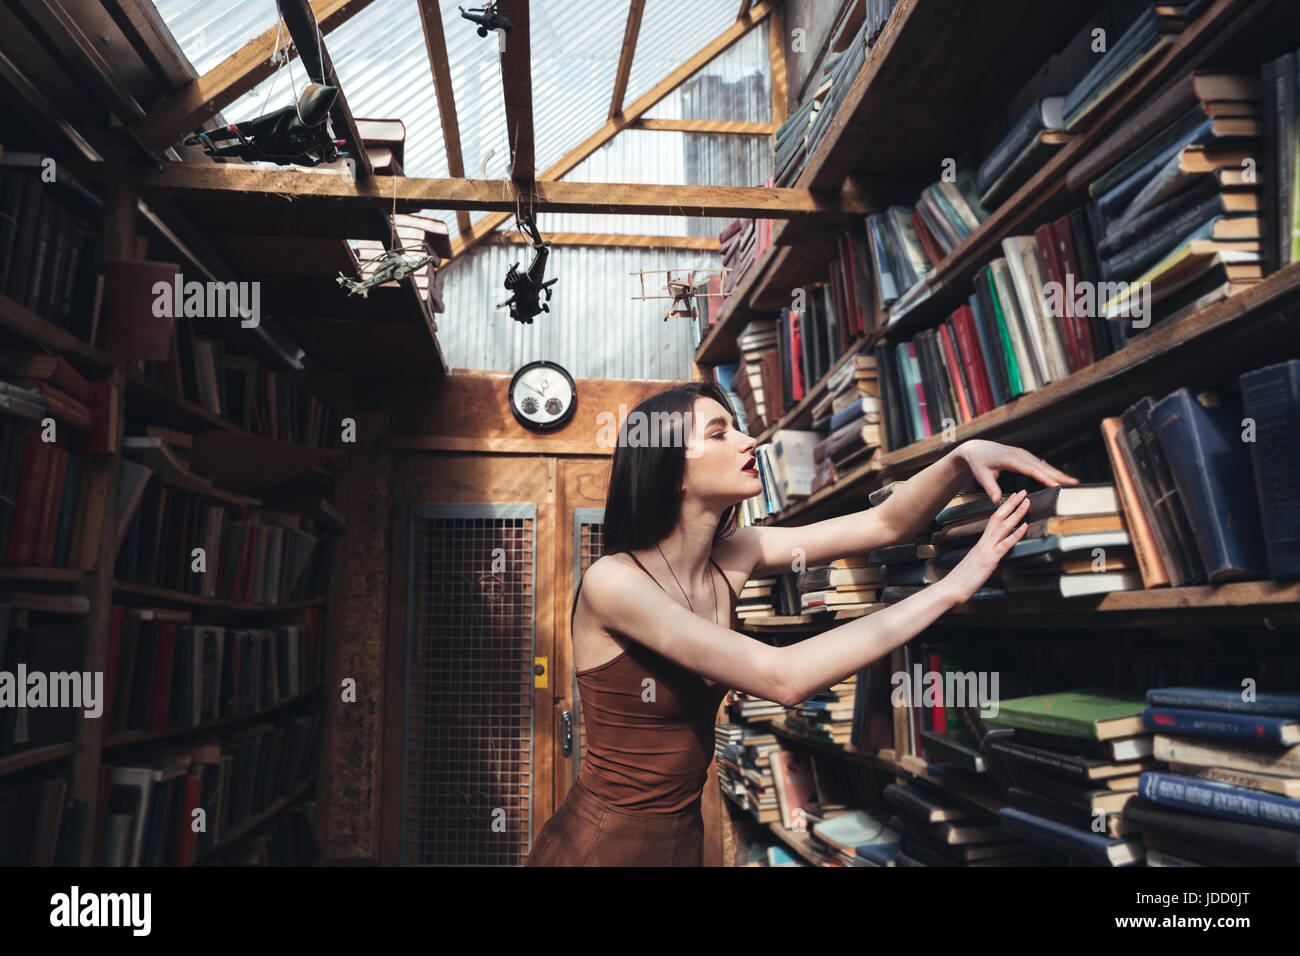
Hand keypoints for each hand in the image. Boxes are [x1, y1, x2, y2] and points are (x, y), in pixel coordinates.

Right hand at [938, 489, 1030, 603]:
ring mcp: (987, 550)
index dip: (1004, 508)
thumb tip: (993, 554)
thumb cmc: (962, 579)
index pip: (994, 520)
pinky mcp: (990, 560)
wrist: (952, 588)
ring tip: (1026, 502)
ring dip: (1016, 513)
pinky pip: (1004, 544)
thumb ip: (985, 555)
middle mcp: (984, 542)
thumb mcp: (976, 563)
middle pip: (999, 517)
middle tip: (1022, 492)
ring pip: (1003, 526)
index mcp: (981, 543)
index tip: (1013, 498)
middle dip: (1012, 504)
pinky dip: (1015, 534)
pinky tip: (1024, 527)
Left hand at [957, 439, 1078, 503]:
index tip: (1056, 484)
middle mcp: (1019, 454)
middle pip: (1042, 466)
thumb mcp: (982, 476)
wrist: (976, 449)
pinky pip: (1039, 464)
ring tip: (1072, 481)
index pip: (1031, 469)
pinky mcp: (1024, 456)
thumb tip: (996, 501)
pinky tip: (1059, 476)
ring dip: (1057, 472)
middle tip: (1073, 483)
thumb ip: (990, 489)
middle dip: (1058, 475)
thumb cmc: (979, 462)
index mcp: (1010, 458)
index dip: (1045, 477)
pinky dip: (1050, 470)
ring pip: (1043, 464)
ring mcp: (1023, 454)